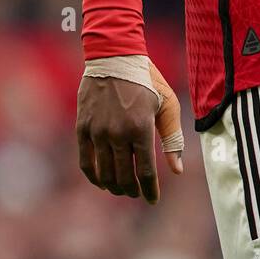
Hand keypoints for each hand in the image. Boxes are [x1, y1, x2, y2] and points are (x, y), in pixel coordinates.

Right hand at [76, 60, 183, 202]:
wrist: (115, 58)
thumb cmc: (147, 81)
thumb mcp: (167, 105)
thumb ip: (173, 138)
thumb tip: (177, 171)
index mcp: (141, 128)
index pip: (146, 172)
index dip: (150, 190)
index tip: (153, 200)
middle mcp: (117, 133)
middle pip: (124, 176)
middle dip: (132, 190)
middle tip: (137, 193)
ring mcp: (98, 131)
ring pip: (105, 173)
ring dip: (114, 186)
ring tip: (122, 189)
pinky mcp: (83, 128)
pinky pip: (85, 161)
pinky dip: (94, 176)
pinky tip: (102, 181)